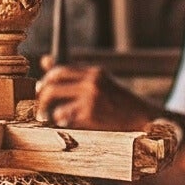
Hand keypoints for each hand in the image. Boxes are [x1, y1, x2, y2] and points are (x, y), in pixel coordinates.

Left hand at [33, 61, 152, 133]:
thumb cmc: (121, 103)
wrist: (145, 118)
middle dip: (41, 98)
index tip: (40, 90)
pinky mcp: (91, 115)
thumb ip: (76, 74)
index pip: (60, 70)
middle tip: (39, 108)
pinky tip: (68, 124)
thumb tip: (45, 60)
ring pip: (55, 105)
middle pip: (52, 85)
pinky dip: (62, 123)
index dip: (46, 80)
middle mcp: (92, 81)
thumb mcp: (102, 82)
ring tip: (51, 119)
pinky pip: (65, 119)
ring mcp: (91, 98)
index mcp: (95, 72)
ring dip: (49, 114)